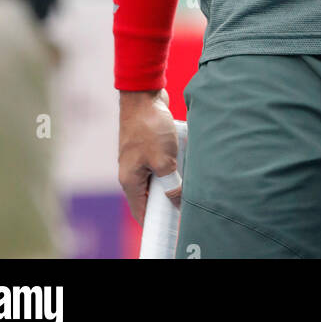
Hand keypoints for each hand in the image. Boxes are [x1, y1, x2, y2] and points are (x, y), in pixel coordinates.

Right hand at [118, 89, 181, 223]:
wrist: (144, 94)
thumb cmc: (150, 128)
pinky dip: (173, 165)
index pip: (141, 211)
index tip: (172, 226)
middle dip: (167, 201)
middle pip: (151, 196)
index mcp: (130, 180)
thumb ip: (171, 184)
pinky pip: (161, 163)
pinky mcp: (149, 146)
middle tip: (187, 206)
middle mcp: (132, 171)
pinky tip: (187, 164)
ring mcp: (140, 158)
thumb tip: (178, 202)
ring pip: (158, 178)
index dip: (155, 221)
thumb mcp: (164, 160)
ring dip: (172, 180)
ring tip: (189, 185)